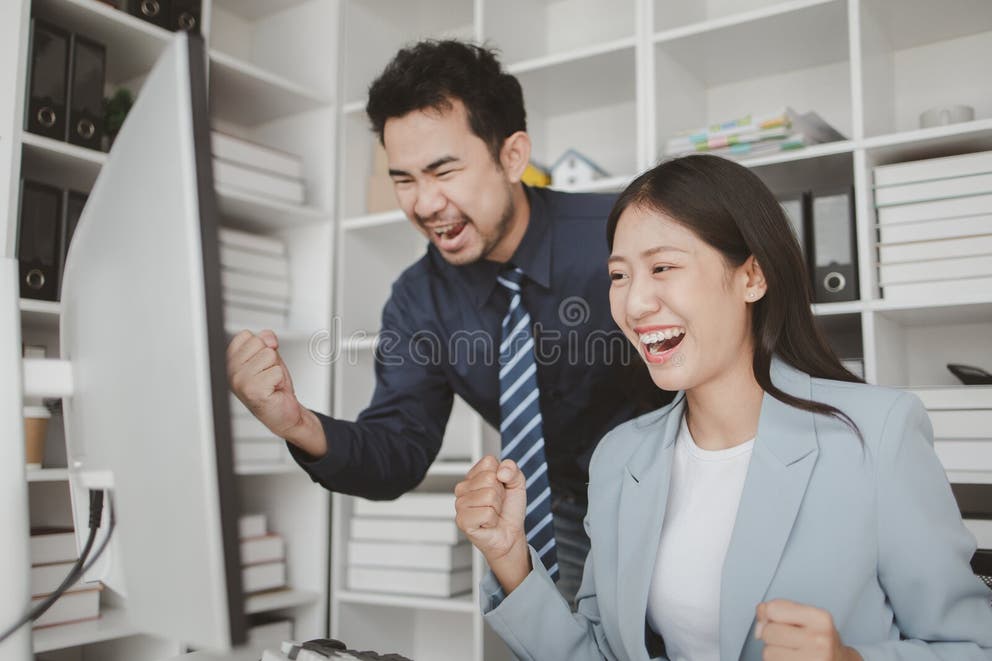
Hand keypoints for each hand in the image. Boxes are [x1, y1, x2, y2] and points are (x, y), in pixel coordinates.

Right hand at [227, 329, 304, 438]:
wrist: (282, 413)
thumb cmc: (273, 387)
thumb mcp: (268, 357)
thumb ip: (265, 341)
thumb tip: (268, 339)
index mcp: (230, 361)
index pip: (246, 335)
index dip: (261, 346)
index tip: (261, 362)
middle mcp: (231, 372)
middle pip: (259, 343)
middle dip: (270, 357)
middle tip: (268, 374)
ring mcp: (240, 381)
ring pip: (269, 355)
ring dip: (276, 368)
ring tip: (271, 381)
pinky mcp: (253, 390)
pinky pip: (276, 370)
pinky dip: (280, 379)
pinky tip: (273, 389)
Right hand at [455, 456, 531, 590]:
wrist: (510, 534)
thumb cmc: (509, 510)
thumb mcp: (517, 484)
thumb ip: (512, 469)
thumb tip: (501, 471)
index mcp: (474, 475)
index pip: (489, 462)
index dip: (502, 476)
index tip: (501, 488)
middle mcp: (463, 488)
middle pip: (489, 478)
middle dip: (500, 494)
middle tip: (497, 504)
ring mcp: (460, 504)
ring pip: (488, 496)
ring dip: (496, 508)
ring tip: (492, 513)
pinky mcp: (462, 520)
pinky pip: (486, 513)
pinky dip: (492, 519)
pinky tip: (487, 523)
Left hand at [755, 599, 861, 660]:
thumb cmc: (821, 641)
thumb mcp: (807, 617)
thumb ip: (779, 609)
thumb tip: (761, 615)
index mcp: (820, 619)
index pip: (773, 609)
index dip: (771, 616)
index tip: (782, 623)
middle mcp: (818, 640)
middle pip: (768, 632)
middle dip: (773, 636)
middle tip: (792, 641)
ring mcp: (813, 660)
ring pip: (768, 653)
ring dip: (775, 653)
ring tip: (794, 653)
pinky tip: (792, 660)